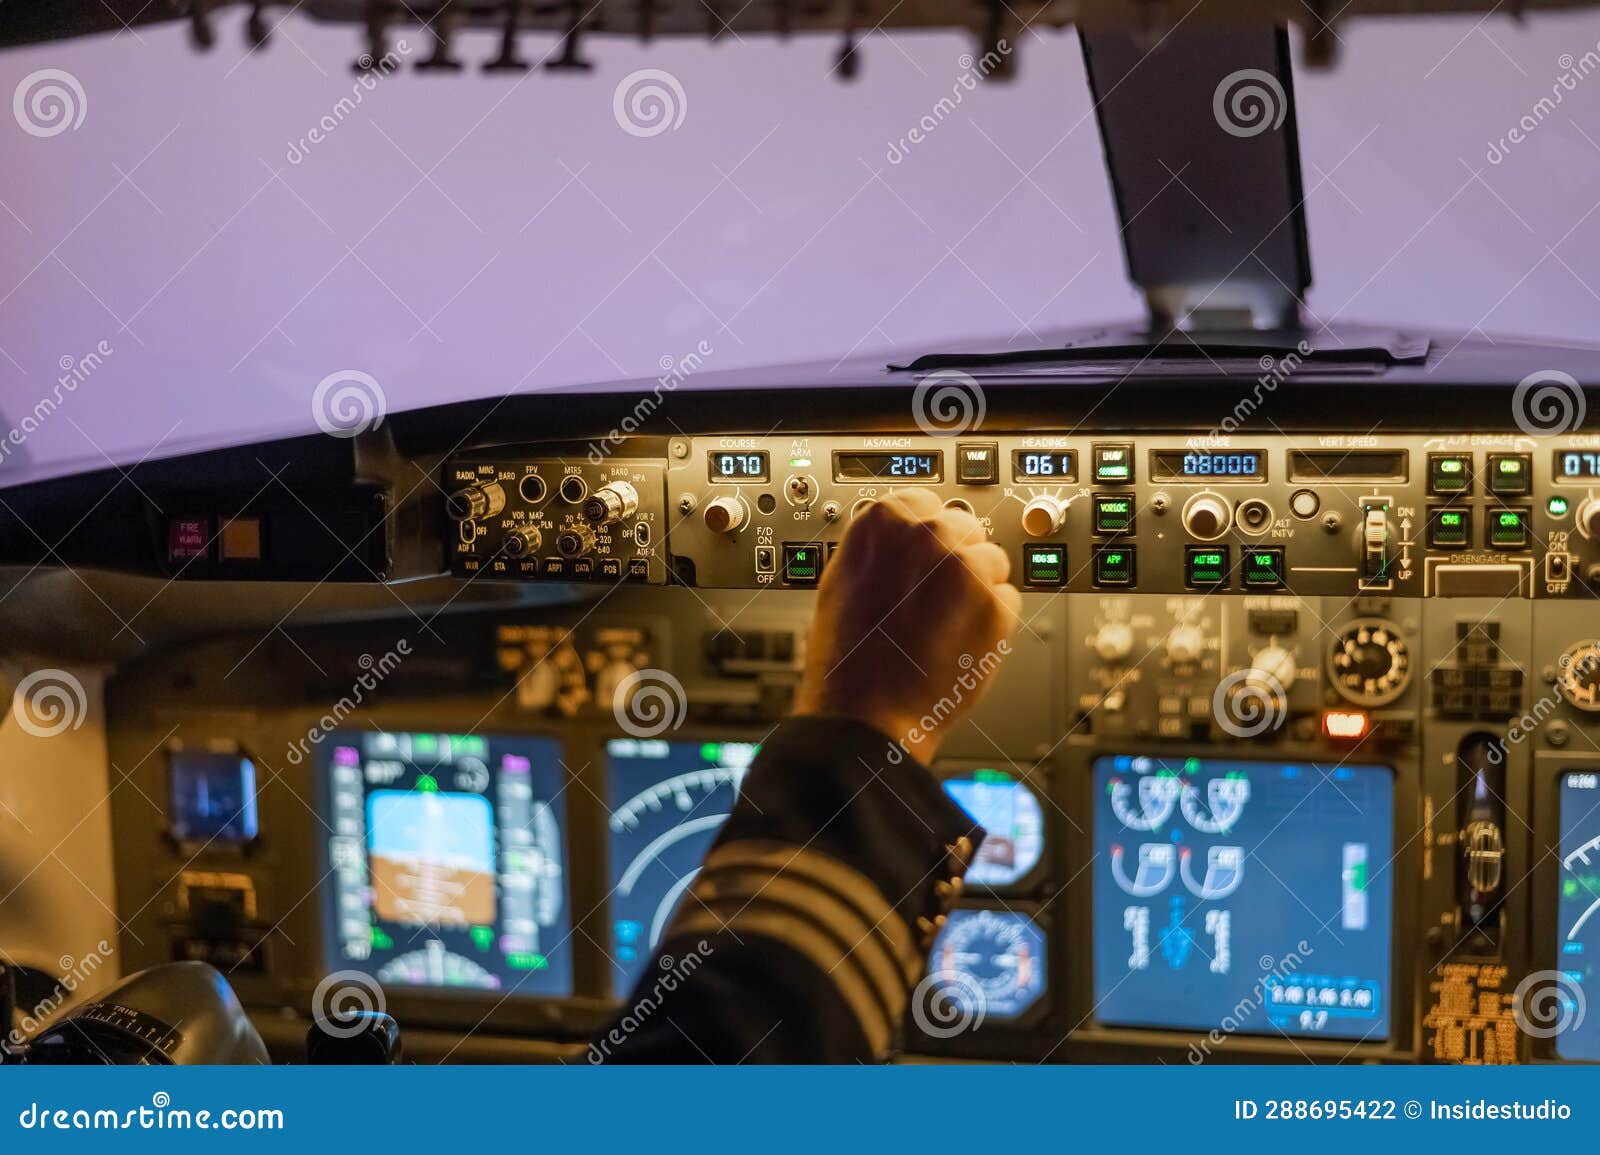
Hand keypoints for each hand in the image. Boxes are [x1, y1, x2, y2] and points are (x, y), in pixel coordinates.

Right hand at [795, 487, 1020, 764]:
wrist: (865, 717)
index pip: (924, 501)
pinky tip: (957, 644)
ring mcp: (965, 567)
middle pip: (964, 527)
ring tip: (940, 627)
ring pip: (992, 561)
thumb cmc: (847, 660)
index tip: (923, 555)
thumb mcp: (843, 579)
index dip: (925, 535)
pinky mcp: (995, 604)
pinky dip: (991, 621)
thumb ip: (880, 544)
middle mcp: (927, 533)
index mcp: (883, 519)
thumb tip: (906, 530)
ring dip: (976, 589)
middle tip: (930, 600)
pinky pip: (1006, 599)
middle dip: (954, 559)